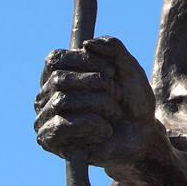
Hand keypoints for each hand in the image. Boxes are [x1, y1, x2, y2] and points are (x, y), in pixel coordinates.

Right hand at [34, 36, 158, 171]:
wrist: (143, 135)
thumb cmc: (131, 101)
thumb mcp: (128, 67)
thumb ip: (112, 47)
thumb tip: (86, 45)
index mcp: (57, 74)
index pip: (55, 59)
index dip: (85, 61)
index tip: (112, 71)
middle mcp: (45, 95)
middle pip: (59, 79)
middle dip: (97, 84)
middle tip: (118, 95)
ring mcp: (44, 118)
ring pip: (62, 100)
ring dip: (100, 105)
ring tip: (115, 113)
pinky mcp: (48, 140)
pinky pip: (62, 125)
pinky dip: (92, 125)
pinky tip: (105, 131)